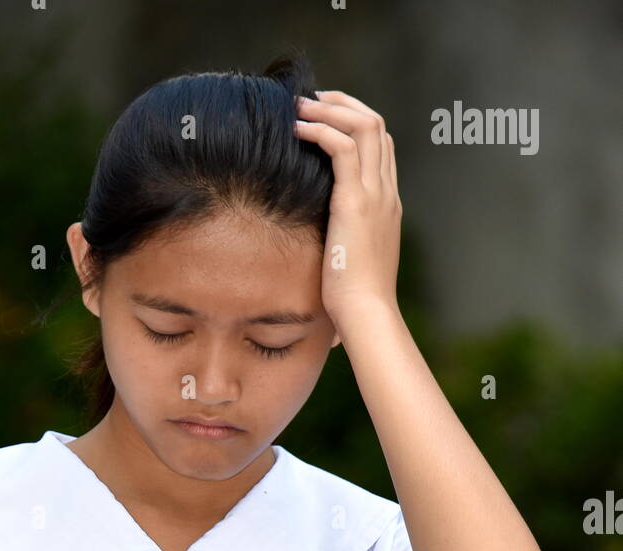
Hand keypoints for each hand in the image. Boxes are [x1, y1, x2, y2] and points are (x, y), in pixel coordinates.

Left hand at [294, 90, 401, 333]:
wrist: (366, 315)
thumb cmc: (355, 304)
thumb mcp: (350, 267)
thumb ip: (343, 252)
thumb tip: (327, 269)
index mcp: (387, 206)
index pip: (380, 147)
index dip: (353, 123)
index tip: (324, 119)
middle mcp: (386, 194)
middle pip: (376, 126)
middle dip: (343, 104)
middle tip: (310, 100)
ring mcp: (376, 195)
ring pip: (364, 125)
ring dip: (330, 109)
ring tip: (299, 106)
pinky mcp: (356, 201)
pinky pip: (343, 147)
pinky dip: (321, 130)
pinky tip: (297, 129)